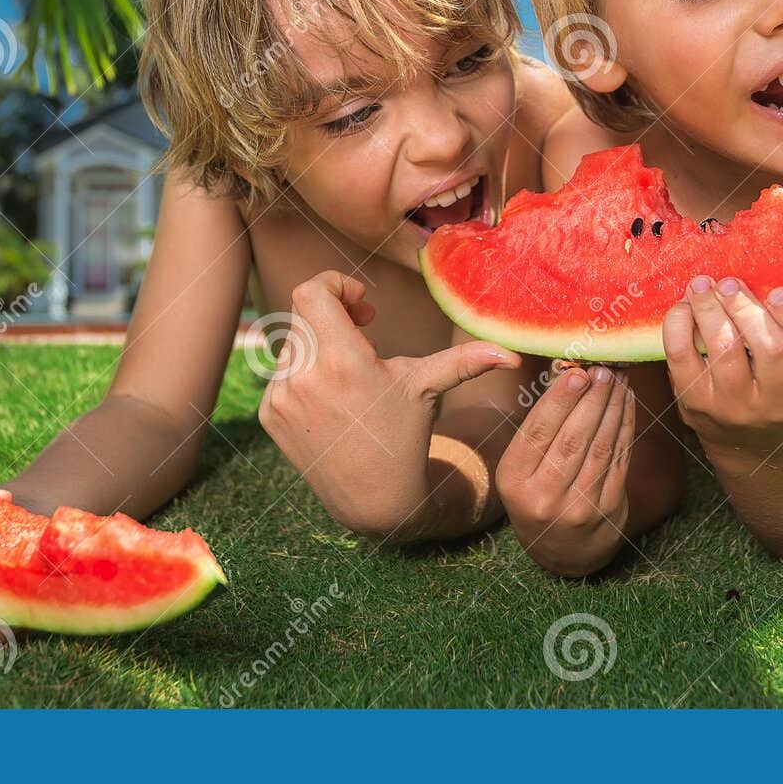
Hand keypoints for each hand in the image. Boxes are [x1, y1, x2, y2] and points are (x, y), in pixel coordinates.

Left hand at [257, 271, 518, 534]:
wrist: (374, 498)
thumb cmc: (406, 434)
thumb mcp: (428, 388)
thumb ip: (466, 361)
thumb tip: (512, 353)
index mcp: (342, 361)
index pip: (312, 291)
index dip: (336, 285)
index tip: (363, 305)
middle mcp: (304, 376)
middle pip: (305, 312)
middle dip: (335, 314)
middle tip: (364, 330)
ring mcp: (282, 395)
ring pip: (295, 340)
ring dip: (321, 343)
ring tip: (352, 373)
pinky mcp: (270, 412)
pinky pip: (284, 370)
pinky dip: (306, 371)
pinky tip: (334, 397)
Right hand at [495, 365, 636, 575]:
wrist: (563, 553)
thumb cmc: (537, 496)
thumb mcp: (520, 471)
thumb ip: (539, 431)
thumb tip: (566, 374)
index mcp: (514, 481)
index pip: (537, 433)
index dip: (559, 400)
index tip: (576, 371)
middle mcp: (545, 496)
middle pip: (572, 438)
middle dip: (592, 398)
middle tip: (603, 367)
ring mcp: (580, 506)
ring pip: (600, 446)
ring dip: (612, 407)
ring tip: (618, 377)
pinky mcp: (610, 508)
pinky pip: (620, 458)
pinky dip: (625, 426)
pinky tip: (626, 402)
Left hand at [663, 276, 782, 463]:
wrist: (751, 444)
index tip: (781, 292)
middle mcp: (778, 405)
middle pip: (770, 348)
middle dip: (748, 307)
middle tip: (731, 283)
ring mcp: (734, 407)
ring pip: (724, 348)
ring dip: (710, 307)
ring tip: (703, 285)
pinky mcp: (696, 403)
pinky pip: (682, 356)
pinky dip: (679, 324)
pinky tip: (685, 306)